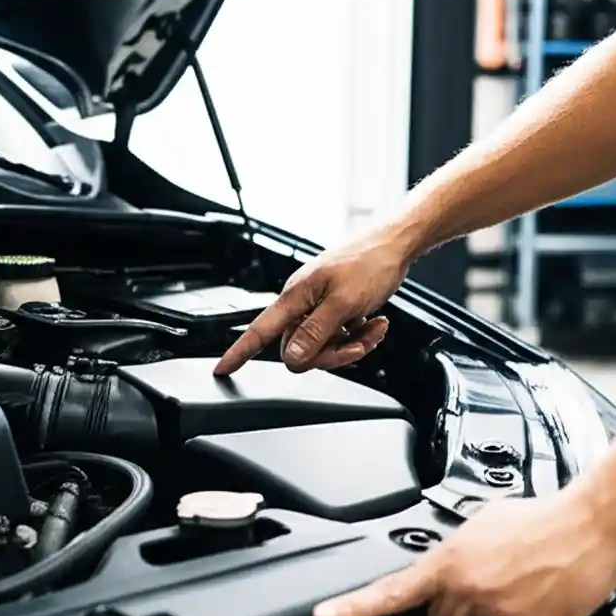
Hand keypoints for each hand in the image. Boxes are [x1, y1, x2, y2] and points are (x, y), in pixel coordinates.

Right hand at [214, 228, 409, 375]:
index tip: (221, 370)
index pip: (259, 331)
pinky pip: (337, 336)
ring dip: (351, 344)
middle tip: (357, 343)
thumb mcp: (343, 302)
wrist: (395, 245)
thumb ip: (315, 332)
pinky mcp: (334, 308)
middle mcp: (301, 302)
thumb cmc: (370, 263)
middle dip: (332, 353)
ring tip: (373, 328)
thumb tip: (291, 358)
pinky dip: (358, 335)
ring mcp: (318, 306)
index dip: (239, 352)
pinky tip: (374, 323)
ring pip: (322, 345)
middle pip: (299, 349)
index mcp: (295, 297)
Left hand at [311, 495, 615, 615]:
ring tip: (519, 579)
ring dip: (491, 612)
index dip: (354, 609)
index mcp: (450, 562)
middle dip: (455, 605)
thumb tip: (443, 566)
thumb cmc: (539, 516)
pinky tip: (538, 593)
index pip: (392, 592)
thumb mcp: (479, 523)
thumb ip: (453, 551)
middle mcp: (470, 592)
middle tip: (486, 578)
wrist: (591, 525)